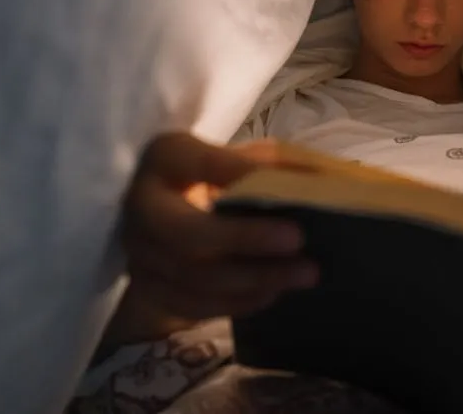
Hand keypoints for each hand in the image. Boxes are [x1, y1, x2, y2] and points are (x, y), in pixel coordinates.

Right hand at [121, 133, 318, 321]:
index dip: (240, 174)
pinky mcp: (148, 289)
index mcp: (166, 159)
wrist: (160, 216)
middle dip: (247, 240)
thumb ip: (270, 163)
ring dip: (255, 278)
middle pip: (188, 233)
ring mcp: (140, 254)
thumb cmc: (210, 179)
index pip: (201, 163)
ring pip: (194, 277)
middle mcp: (142, 207)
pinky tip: (273, 292)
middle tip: (298, 238)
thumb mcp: (232, 158)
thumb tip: (322, 179)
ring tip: (304, 273)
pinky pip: (193, 305)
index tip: (288, 182)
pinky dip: (237, 302)